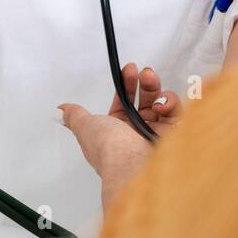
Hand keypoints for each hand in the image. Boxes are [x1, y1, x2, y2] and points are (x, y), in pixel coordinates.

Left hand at [58, 62, 182, 207]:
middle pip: (145, 102)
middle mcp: (138, 134)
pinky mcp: (175, 137)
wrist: (132, 166)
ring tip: (150, 80)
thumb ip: (75, 116)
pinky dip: (171, 104)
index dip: (126, 87)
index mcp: (117, 133)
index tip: (128, 71)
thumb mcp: (86, 127)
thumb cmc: (110, 150)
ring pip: (162, 105)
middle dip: (144, 83)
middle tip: (142, 72)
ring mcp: (157, 135)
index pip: (124, 104)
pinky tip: (161, 105)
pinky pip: (178, 114)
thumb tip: (60, 111)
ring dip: (157, 89)